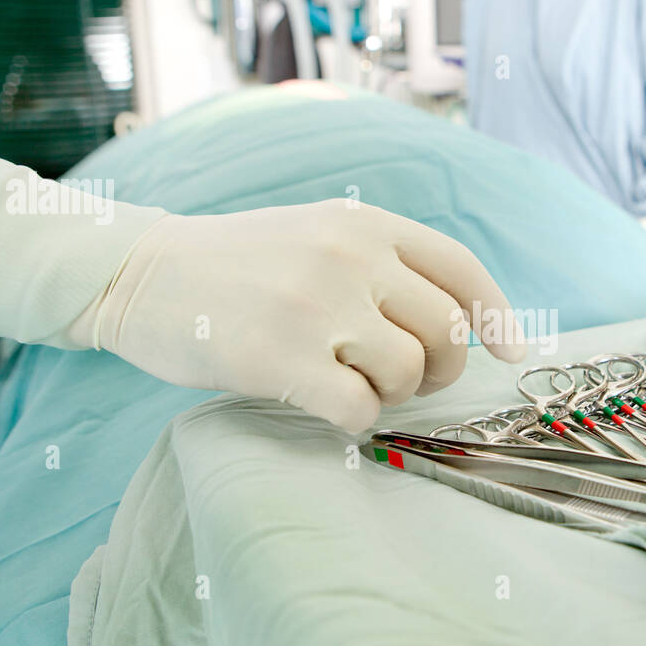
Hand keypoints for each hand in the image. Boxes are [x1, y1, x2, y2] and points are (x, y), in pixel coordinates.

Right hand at [83, 202, 524, 432]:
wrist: (140, 273)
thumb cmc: (237, 264)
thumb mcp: (317, 232)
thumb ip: (381, 263)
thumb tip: (460, 325)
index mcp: (364, 224)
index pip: (461, 269)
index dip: (496, 316)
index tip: (506, 351)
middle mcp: (350, 257)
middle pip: (446, 332)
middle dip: (438, 369)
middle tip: (402, 379)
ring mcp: (317, 306)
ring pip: (409, 374)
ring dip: (390, 393)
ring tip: (348, 381)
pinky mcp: (281, 358)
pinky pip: (361, 411)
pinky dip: (353, 421)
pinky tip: (323, 405)